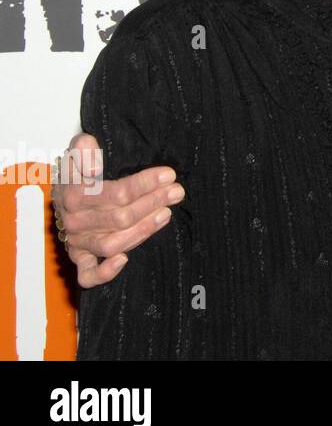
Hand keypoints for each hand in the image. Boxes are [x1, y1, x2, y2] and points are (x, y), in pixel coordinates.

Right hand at [51, 133, 184, 288]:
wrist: (59, 202)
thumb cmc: (76, 179)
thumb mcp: (76, 158)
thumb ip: (82, 151)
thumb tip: (91, 153)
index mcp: (74, 196)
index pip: (115, 192)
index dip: (144, 184)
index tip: (169, 174)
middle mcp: (76, 222)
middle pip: (121, 218)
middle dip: (153, 202)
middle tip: (177, 192)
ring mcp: (79, 243)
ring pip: (112, 244)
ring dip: (143, 230)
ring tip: (167, 213)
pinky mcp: (80, 259)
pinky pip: (88, 274)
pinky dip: (104, 272)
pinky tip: (125, 260)